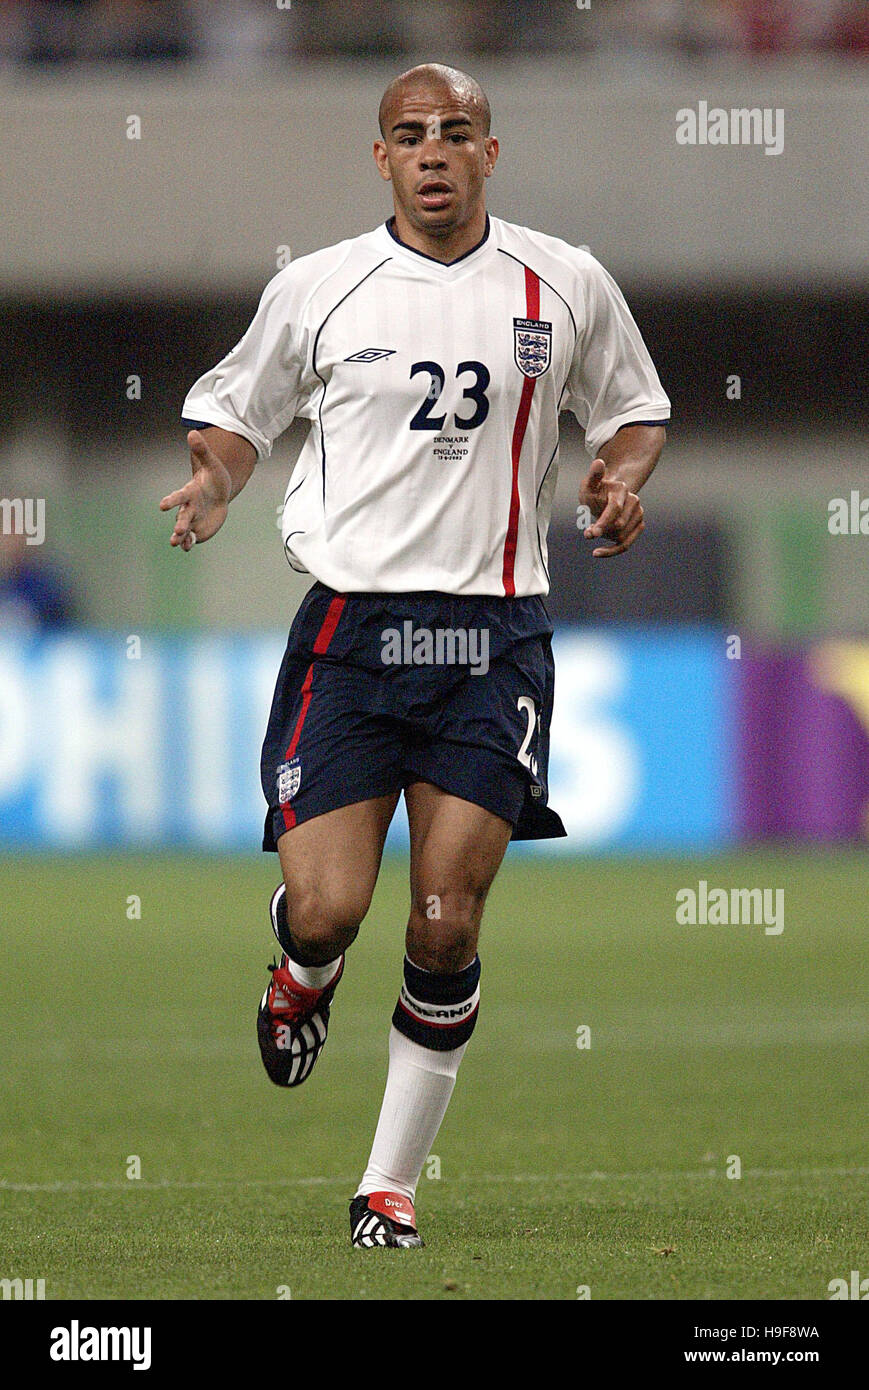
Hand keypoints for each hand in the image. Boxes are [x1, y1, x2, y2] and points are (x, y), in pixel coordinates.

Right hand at [159, 431, 231, 550]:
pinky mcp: (198, 530)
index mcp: (189, 492)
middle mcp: (188, 508)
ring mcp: (192, 520)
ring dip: (180, 537)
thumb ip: (202, 451)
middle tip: (178, 531)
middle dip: (180, 523)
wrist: (218, 494)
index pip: (179, 497)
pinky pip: (192, 538)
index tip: (162, 506)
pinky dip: (189, 543)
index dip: (171, 501)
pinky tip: (187, 548)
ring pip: (183, 530)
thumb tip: (192, 432)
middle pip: (182, 516)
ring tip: (176, 543)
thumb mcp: (211, 464)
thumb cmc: (213, 478)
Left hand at [577, 457, 644, 557]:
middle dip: (601, 531)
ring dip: (605, 537)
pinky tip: (598, 552)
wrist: (607, 496)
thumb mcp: (589, 484)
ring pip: (621, 536)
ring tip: (595, 529)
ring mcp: (639, 514)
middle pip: (618, 525)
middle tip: (587, 532)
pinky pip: (626, 545)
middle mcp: (634, 502)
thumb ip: (593, 475)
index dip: (603, 522)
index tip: (591, 534)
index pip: (614, 509)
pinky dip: (611, 550)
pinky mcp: (639, 526)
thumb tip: (599, 463)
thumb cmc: (595, 491)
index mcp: (621, 490)